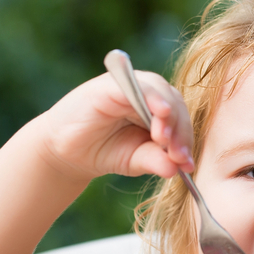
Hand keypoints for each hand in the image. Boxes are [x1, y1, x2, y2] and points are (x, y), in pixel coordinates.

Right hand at [35, 69, 193, 182]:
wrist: (65, 152)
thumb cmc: (104, 150)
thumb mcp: (136, 160)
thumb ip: (156, 160)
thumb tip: (177, 169)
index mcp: (157, 108)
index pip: (180, 118)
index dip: (186, 140)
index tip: (187, 164)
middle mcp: (146, 92)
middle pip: (175, 104)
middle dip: (180, 131)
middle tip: (179, 157)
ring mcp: (129, 86)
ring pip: (160, 91)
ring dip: (169, 116)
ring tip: (166, 141)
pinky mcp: (111, 85)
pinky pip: (137, 86)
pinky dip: (152, 97)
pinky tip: (161, 113)